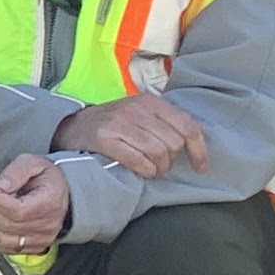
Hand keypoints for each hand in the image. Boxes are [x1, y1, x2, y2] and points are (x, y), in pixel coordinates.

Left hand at [0, 150, 73, 256]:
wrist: (61, 194)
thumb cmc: (46, 178)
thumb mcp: (33, 164)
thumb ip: (16, 172)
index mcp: (50, 204)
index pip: (17, 210)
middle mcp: (47, 227)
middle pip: (6, 225)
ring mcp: (39, 240)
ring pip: (2, 239)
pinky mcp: (31, 247)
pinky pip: (4, 246)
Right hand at [53, 97, 208, 178]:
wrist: (72, 127)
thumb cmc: (114, 126)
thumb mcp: (141, 116)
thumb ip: (166, 124)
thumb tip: (197, 143)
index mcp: (151, 102)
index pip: (188, 127)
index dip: (199, 151)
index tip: (201, 168)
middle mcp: (137, 109)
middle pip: (174, 143)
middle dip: (171, 161)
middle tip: (160, 166)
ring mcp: (120, 122)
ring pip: (158, 153)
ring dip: (158, 169)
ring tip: (151, 171)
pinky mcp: (105, 138)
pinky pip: (138, 160)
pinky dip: (145, 171)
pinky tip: (141, 172)